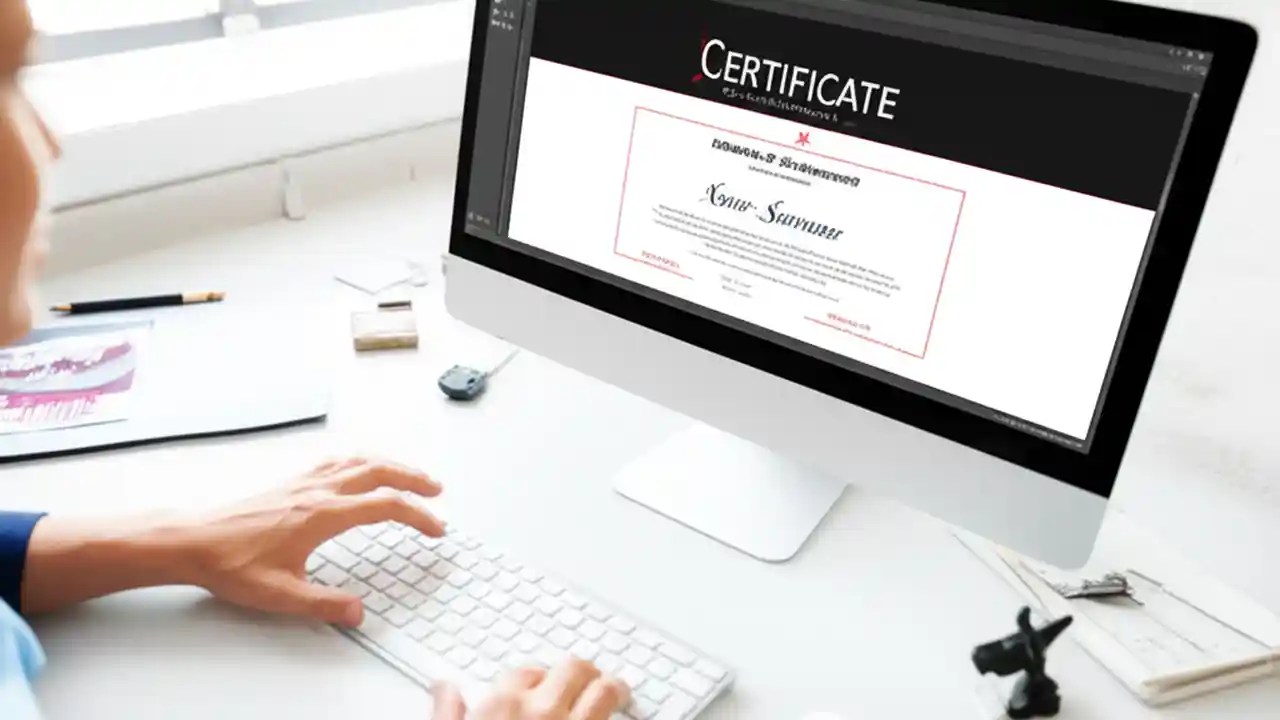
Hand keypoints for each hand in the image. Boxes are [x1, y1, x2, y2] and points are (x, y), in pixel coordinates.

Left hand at [183, 457, 443, 626]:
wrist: (193, 541)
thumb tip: (358, 611)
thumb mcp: (281, 594)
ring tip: (409, 474)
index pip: (385, 507)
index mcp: (323, 515)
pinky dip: (360, 460)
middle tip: (436, 490)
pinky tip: (359, 467)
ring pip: (359, 460)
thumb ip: (324, 604)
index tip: (436, 527)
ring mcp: (304, 482)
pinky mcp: (290, 481)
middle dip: (414, 478)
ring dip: (390, 465)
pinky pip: (336, 460)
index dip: (418, 516)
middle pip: (379, 472)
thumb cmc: (231, 563)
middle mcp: (317, 491)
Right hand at [432, 660, 630, 719]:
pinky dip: (618, 715)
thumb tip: (443, 688)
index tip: (541, 684)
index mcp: (502, 706)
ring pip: (604, 691)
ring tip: (616, 689)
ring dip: (610, 687)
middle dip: (580, 672)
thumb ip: (447, 714)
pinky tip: (620, 715)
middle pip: (573, 669)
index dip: (536, 677)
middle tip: (587, 678)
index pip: (527, 670)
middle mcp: (542, 712)